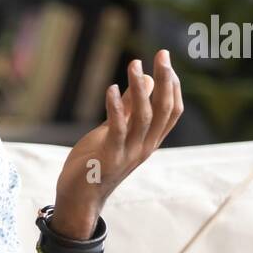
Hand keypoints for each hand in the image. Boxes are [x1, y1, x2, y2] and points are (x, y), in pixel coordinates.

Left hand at [50, 50, 182, 239]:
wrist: (79, 197)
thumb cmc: (96, 162)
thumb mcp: (115, 131)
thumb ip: (131, 109)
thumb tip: (146, 80)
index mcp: (149, 141)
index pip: (172, 111)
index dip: (173, 86)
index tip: (165, 60)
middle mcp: (144, 147)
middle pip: (164, 110)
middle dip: (166, 81)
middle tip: (161, 55)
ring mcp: (128, 153)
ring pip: (144, 116)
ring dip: (140, 88)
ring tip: (134, 64)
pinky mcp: (109, 157)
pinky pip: (117, 129)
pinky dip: (116, 107)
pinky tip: (112, 88)